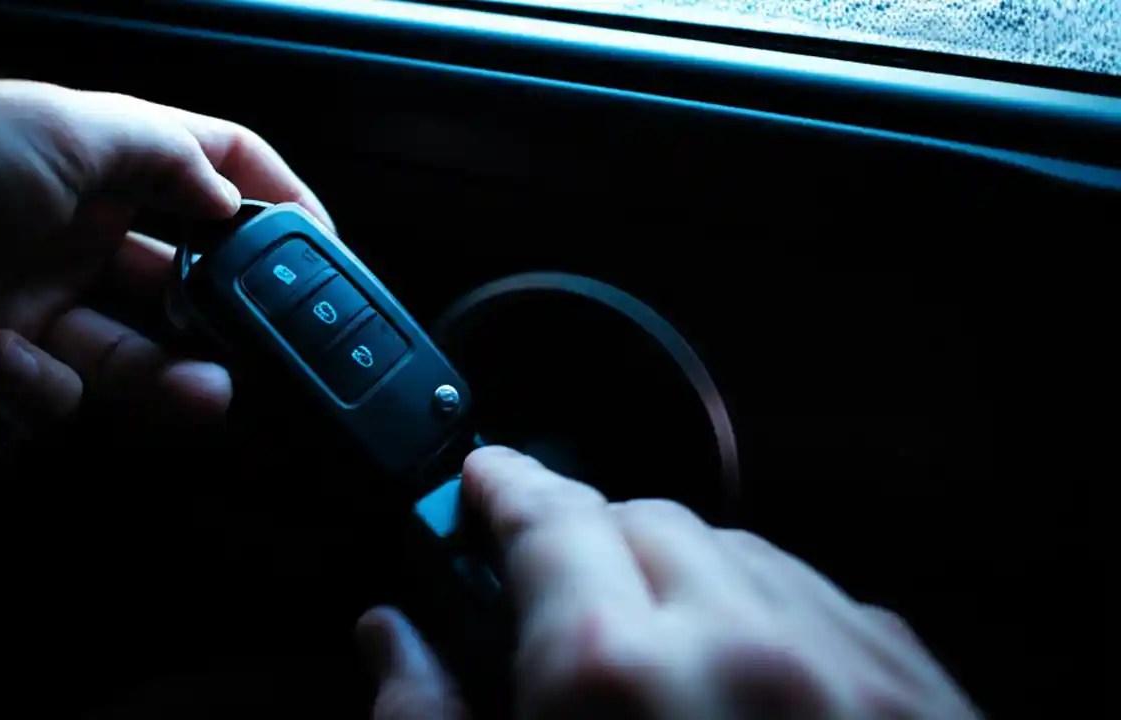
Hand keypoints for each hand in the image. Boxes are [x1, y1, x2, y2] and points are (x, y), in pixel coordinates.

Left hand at [0, 76, 330, 421]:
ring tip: (201, 395)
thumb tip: (231, 197)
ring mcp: (37, 295)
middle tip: (261, 352)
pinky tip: (5, 362)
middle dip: (229, 317)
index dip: (273, 203)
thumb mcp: (62, 129)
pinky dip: (40, 390)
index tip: (323, 254)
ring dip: (170, 378)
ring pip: (135, 350)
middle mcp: (77, 227)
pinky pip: (54, 391)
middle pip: (185, 278)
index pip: (211, 171)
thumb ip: (164, 156)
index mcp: (103, 161)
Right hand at [356, 447, 978, 718]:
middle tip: (557, 612)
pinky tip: (754, 690)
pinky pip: (837, 607)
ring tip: (663, 669)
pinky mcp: (932, 704)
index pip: (537, 513)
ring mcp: (855, 676)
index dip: (493, 488)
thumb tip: (391, 643)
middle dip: (589, 546)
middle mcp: (745, 654)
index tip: (478, 485)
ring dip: (690, 582)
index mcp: (614, 679)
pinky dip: (779, 622)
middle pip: (642, 518)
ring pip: (747, 552)